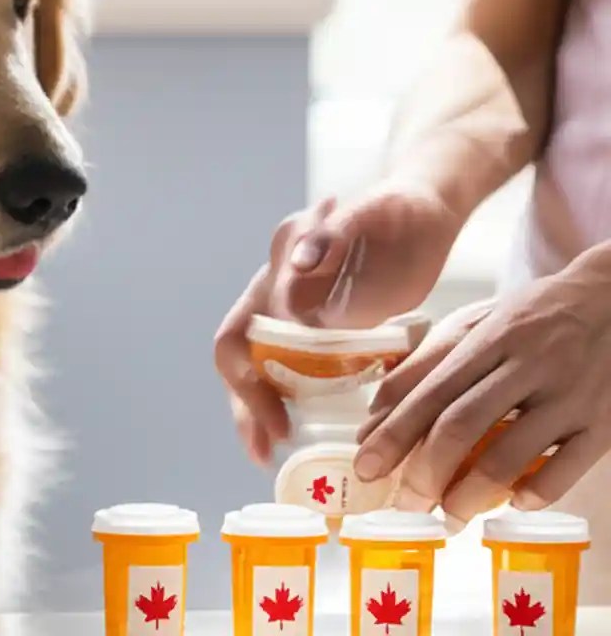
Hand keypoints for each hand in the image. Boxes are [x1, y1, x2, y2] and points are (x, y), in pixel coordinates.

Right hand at [215, 181, 462, 463]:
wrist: (423, 213)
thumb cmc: (394, 209)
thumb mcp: (362, 215)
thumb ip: (330, 234)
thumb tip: (302, 262)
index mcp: (274, 272)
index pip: (239, 335)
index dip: (250, 382)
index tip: (278, 417)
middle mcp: (274, 294)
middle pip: (241, 361)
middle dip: (246, 408)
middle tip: (265, 450)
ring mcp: (296, 314)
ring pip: (261, 370)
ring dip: (258, 412)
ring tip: (270, 453)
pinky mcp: (322, 331)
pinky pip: (293, 371)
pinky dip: (290, 403)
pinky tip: (301, 432)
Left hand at [355, 252, 610, 529]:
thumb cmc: (534, 317)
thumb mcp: (477, 323)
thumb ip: (426, 366)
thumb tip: (375, 417)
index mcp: (490, 338)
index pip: (430, 393)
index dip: (393, 435)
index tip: (366, 467)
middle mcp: (528, 366)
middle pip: (461, 426)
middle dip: (424, 472)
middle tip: (405, 503)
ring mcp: (570, 396)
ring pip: (509, 456)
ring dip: (470, 494)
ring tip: (449, 515)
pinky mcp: (605, 423)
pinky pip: (567, 469)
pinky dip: (534, 493)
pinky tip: (512, 501)